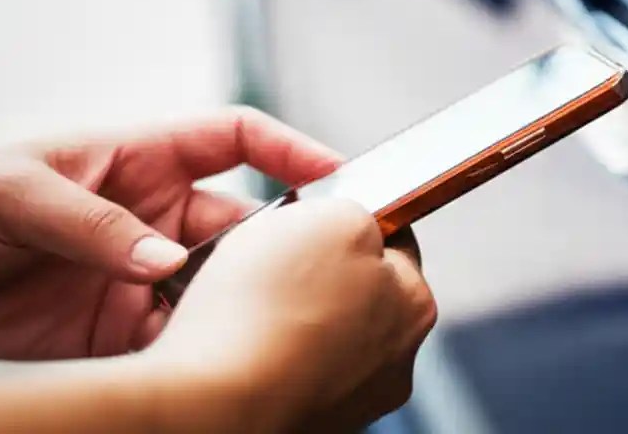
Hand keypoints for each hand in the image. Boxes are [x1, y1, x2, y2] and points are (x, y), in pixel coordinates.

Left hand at [0, 107, 341, 360]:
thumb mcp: (16, 191)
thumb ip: (94, 223)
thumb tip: (164, 262)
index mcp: (140, 159)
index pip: (236, 138)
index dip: (290, 148)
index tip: (335, 171)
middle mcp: (154, 215)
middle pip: (243, 223)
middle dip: (278, 244)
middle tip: (302, 268)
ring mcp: (143, 272)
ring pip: (222, 286)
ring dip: (238, 302)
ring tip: (249, 320)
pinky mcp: (122, 327)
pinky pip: (180, 337)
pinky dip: (198, 350)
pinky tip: (204, 358)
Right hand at [147, 197, 436, 432]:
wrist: (213, 402)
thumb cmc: (274, 310)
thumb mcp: (336, 216)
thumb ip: (360, 214)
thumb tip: (357, 223)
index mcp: (415, 306)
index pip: (395, 246)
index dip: (352, 223)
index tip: (317, 218)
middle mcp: (392, 361)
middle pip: (355, 291)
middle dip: (317, 271)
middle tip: (273, 258)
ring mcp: (347, 398)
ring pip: (315, 332)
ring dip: (285, 314)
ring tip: (245, 303)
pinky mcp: (299, 419)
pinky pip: (279, 368)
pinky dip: (260, 352)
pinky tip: (237, 343)